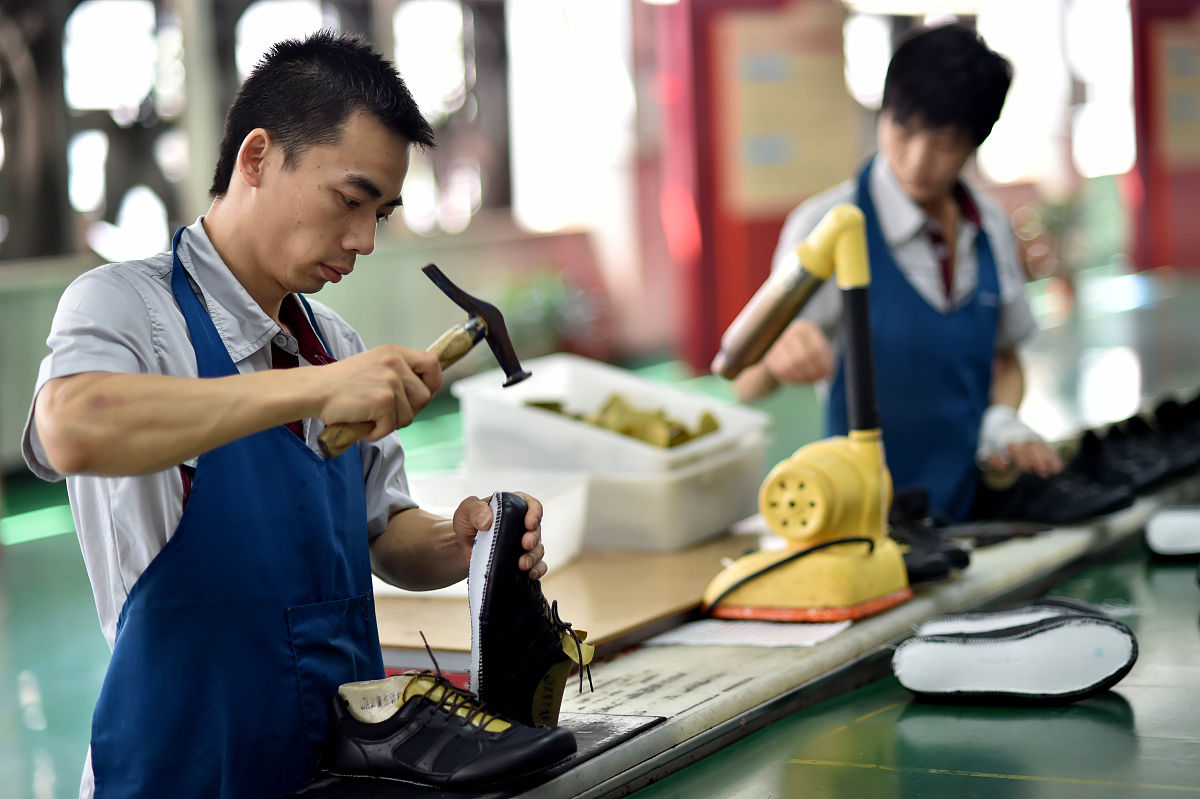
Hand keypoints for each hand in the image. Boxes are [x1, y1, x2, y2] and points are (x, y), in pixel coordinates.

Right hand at [309, 345, 441, 438]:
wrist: (313, 390)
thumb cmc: (339, 384)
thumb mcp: (373, 366)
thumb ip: (396, 374)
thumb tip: (420, 394)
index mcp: (394, 353)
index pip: (432, 364)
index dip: (432, 383)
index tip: (421, 395)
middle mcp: (395, 363)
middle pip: (425, 396)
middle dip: (409, 410)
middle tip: (386, 413)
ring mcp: (391, 381)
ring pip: (409, 416)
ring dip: (390, 423)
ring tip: (368, 416)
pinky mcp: (384, 400)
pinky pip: (391, 426)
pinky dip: (376, 432)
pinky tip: (361, 423)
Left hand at [452, 492, 546, 578]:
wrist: (462, 548)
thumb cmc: (467, 524)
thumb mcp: (466, 510)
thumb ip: (474, 509)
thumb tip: (486, 521)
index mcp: (513, 507)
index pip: (532, 505)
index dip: (535, 513)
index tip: (529, 524)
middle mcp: (522, 525)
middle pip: (537, 530)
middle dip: (533, 538)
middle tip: (525, 545)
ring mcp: (523, 544)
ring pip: (538, 550)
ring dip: (533, 557)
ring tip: (522, 564)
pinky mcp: (522, 561)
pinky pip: (538, 566)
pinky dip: (537, 570)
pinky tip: (530, 574)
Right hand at [763, 319, 832, 384]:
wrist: (779, 350)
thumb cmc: (804, 351)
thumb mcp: (816, 350)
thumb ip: (825, 360)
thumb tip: (828, 374)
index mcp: (805, 328)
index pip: (817, 349)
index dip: (823, 365)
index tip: (827, 375)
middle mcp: (789, 331)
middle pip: (803, 357)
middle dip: (812, 373)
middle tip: (816, 380)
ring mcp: (776, 342)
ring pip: (790, 365)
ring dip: (801, 377)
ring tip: (808, 381)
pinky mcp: (768, 354)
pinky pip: (780, 371)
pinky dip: (791, 379)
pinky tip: (797, 381)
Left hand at [977, 405, 1062, 476]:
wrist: (1000, 419)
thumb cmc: (991, 440)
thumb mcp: (985, 449)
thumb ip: (990, 460)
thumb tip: (1004, 467)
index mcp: (1003, 438)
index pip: (1013, 445)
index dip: (1020, 455)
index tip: (1025, 468)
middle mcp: (1018, 435)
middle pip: (1030, 446)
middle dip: (1037, 459)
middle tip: (1042, 473)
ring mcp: (1029, 436)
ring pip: (1040, 445)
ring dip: (1048, 459)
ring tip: (1054, 472)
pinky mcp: (1037, 438)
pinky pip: (1046, 446)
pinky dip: (1052, 456)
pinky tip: (1058, 468)